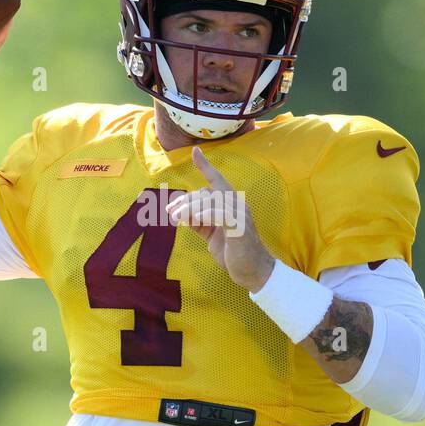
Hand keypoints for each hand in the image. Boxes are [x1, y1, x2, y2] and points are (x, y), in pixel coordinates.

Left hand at [166, 146, 275, 292]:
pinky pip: (221, 214)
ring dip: (190, 208)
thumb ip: (199, 222)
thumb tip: (180, 213)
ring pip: (212, 201)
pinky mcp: (240, 228)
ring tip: (176, 218)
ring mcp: (241, 215)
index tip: (195, 152)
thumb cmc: (234, 253)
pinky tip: (195, 220)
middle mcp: (238, 205)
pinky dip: (206, 214)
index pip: (218, 181)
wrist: (254, 273)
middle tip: (170, 212)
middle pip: (208, 193)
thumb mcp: (212, 235)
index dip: (206, 167)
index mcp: (232, 205)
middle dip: (186, 201)